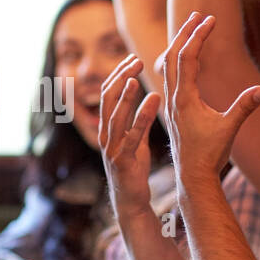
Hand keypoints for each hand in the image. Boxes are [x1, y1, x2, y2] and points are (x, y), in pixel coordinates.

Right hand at [98, 54, 160, 215]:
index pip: (108, 95)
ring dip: (126, 94)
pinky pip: (132, 135)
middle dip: (120, 77)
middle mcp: (105, 135)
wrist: (130, 201)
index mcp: (108, 128)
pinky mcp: (122, 161)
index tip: (132, 58)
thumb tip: (149, 98)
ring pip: (115, 116)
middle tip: (135, 60)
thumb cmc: (133, 169)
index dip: (119, 75)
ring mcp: (111, 148)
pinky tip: (154, 100)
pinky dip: (142, 116)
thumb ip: (138, 120)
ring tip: (136, 76)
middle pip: (107, 99)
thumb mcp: (136, 140)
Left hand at [162, 13, 259, 184]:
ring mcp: (173, 103)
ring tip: (191, 28)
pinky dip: (177, 61)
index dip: (198, 36)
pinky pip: (171, 78)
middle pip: (173, 56)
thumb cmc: (209, 154)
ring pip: (169, 66)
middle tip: (198, 14)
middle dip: (186, 33)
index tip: (210, 19)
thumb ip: (244, 108)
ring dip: (180, 45)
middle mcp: (174, 97)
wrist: (192, 176)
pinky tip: (185, 58)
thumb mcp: (229, 129)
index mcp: (184, 98)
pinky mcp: (175, 110)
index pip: (187, 58)